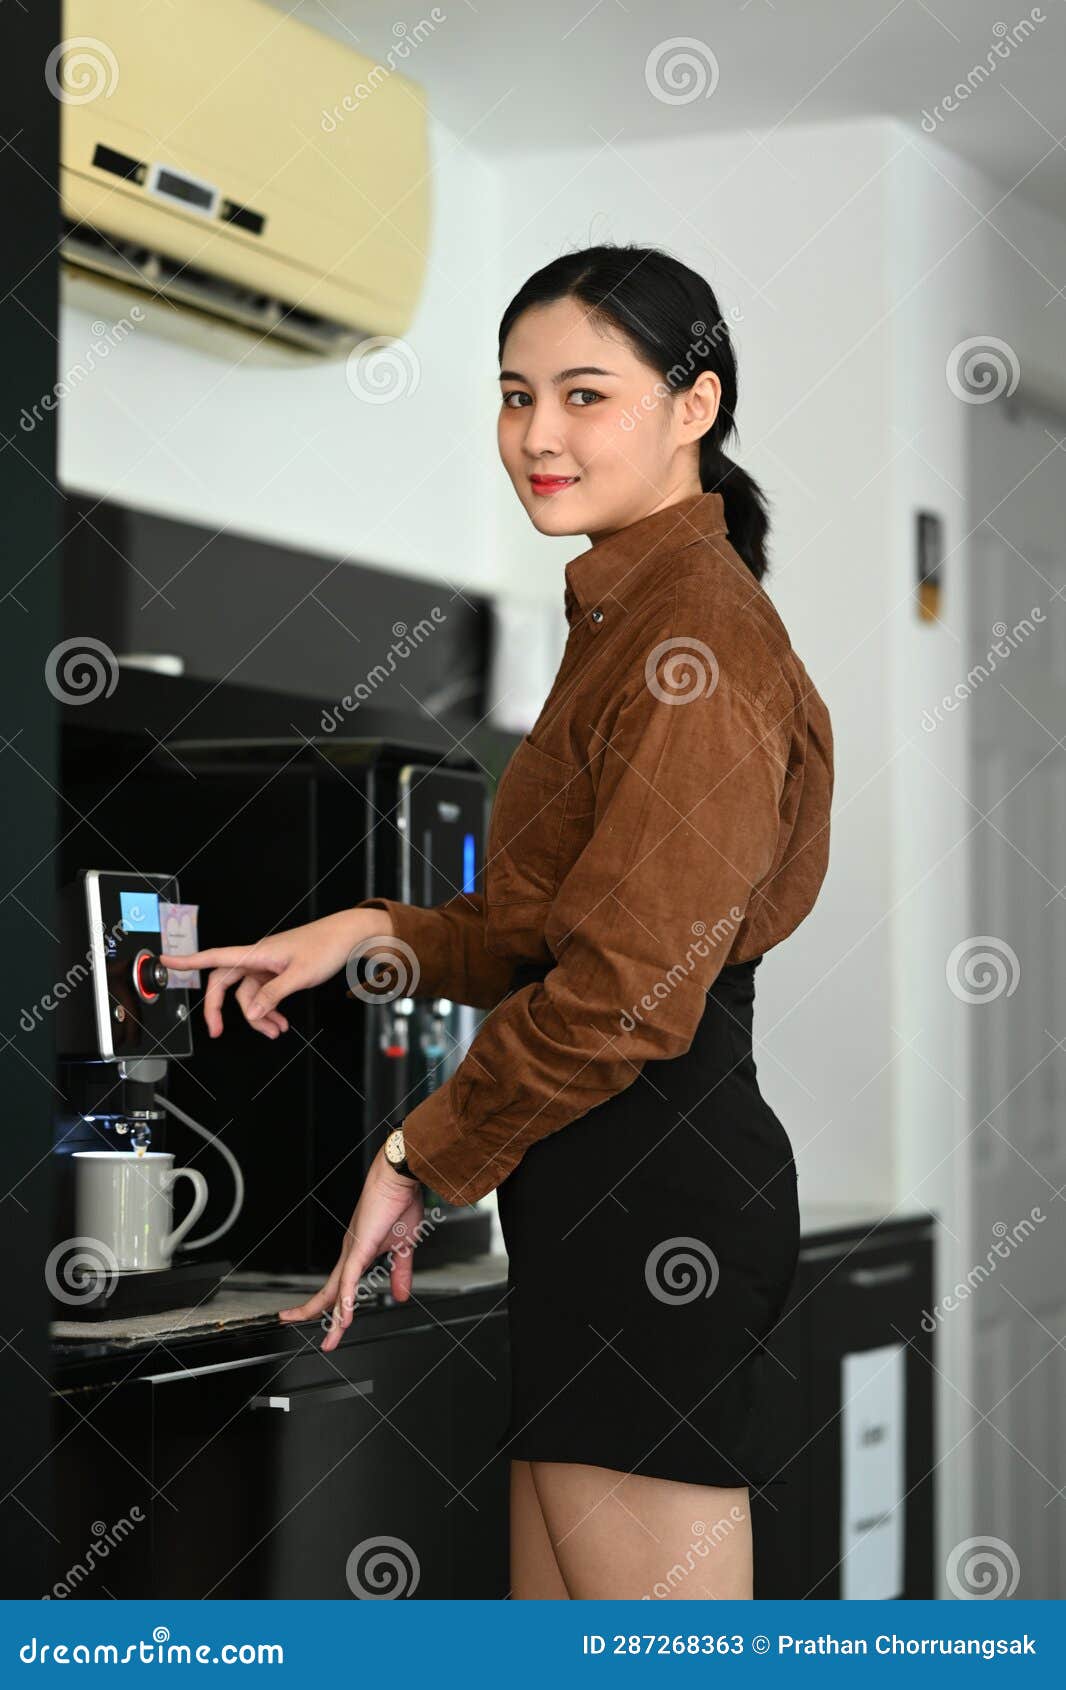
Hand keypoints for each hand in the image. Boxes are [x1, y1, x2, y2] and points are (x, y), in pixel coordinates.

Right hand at [159, 908, 394, 1040]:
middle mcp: (257, 958)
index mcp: (257, 953)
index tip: (165, 962)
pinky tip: (280, 1024)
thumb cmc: (326, 946)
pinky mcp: (278, 973)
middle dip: (219, 1009)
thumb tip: (251, 1012)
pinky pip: (264, 995)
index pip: (214, 956)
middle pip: (225, 983)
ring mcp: (267, 966)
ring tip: (275, 1032)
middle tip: (216, 1031)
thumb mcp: (300, 975)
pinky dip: (269, 1011)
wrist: (348, 937)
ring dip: (257, 1016)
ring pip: (248, 995)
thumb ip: (273, 995)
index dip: (188, 961)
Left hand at [277, 1150, 423, 1349]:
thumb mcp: (404, 1247)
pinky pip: (349, 1279)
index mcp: (358, 1253)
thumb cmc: (399, 1203)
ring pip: (336, 1292)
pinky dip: (346, 1301)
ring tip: (330, 1340)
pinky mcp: (359, 1248)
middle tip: (318, 1340)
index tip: (330, 1325)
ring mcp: (352, 1251)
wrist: (398, 1178)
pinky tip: (344, 1318)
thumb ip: (400, 1272)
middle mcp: (350, 1254)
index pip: (341, 1287)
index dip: (334, 1307)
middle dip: (319, 1317)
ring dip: (334, 1319)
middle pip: (329, 1293)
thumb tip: (401, 1295)